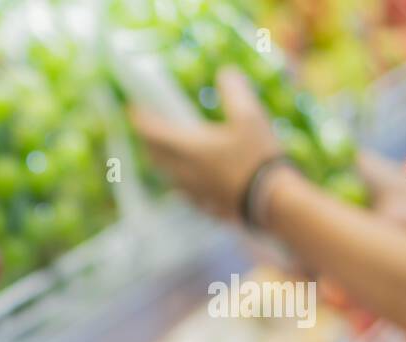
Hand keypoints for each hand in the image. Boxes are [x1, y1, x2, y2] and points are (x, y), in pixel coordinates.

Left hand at [131, 67, 281, 218]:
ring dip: (160, 158)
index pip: (152, 132)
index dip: (140, 119)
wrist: (272, 202)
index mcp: (189, 148)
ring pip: (166, 173)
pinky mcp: (202, 204)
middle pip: (154, 155)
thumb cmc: (258, 157)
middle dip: (147, 139)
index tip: (133, 109)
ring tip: (166, 148)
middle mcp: (183, 171)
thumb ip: (235, 91)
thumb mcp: (250, 117)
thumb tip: (225, 72)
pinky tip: (190, 173)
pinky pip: (181, 188)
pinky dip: (177, 175)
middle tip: (148, 127)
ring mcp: (191, 191)